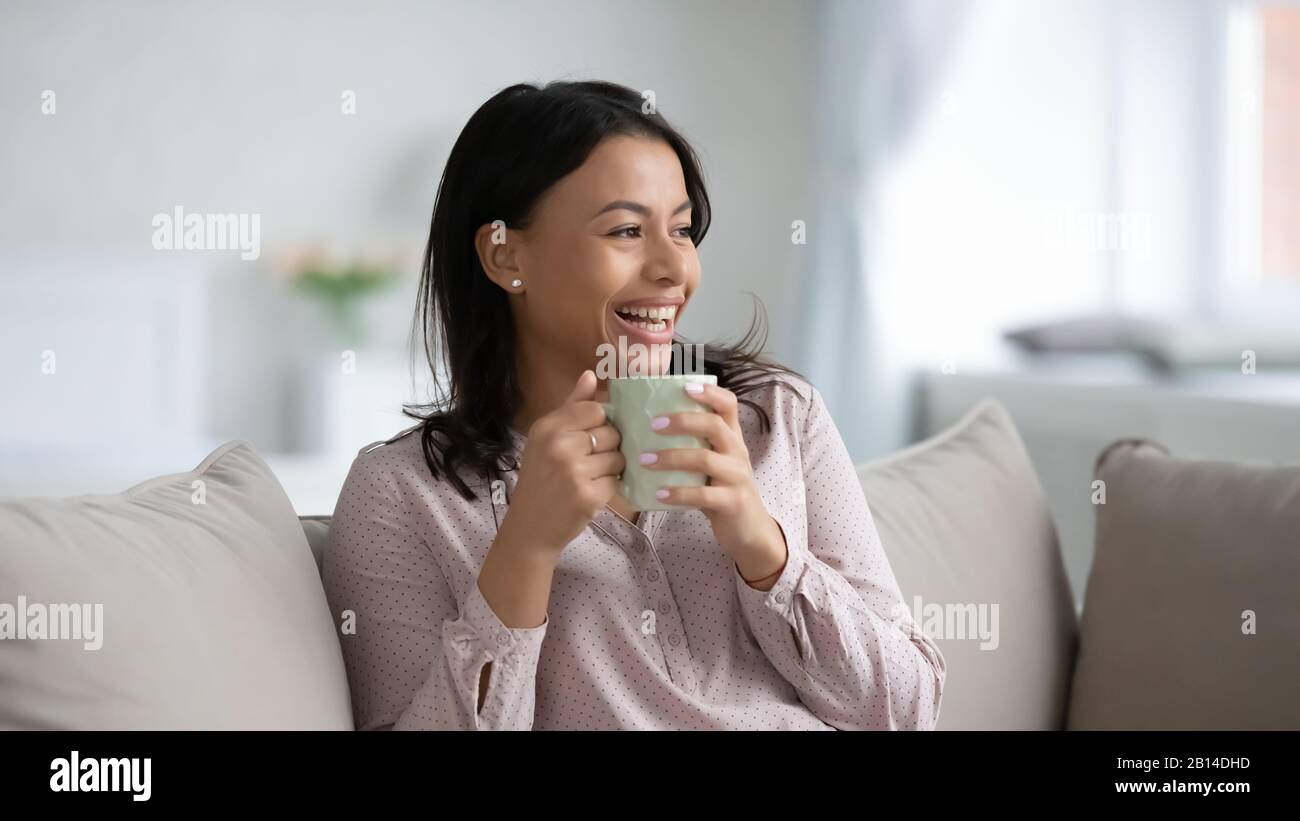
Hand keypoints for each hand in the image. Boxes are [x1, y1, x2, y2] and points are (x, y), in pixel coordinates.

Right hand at [501, 370, 624, 562]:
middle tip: (589, 463)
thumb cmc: (540, 481)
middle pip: (611, 432)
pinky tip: (591, 493)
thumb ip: (571, 407)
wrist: (529, 528)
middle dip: (608, 448)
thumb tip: (591, 375)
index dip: (601, 423)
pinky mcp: (588, 496)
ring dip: (611, 469)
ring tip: (590, 478)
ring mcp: (574, 472)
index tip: (592, 437)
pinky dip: (609, 489)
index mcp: (547, 427)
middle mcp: (559, 446)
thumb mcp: (546, 440)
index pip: (596, 410)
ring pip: (618, 457)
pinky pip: (617, 481)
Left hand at [640, 382, 787, 584]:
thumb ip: (693, 446)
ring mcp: (737, 477)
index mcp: (732, 438)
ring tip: (644, 460)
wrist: (751, 530)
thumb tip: (646, 430)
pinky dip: (678, 493)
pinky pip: (703, 495)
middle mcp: (738, 452)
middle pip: (715, 425)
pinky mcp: (732, 502)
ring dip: (671, 457)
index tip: (685, 386)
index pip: (729, 405)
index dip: (710, 393)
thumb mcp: (714, 463)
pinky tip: (659, 493)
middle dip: (682, 421)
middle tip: (653, 424)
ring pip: (705, 459)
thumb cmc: (722, 490)